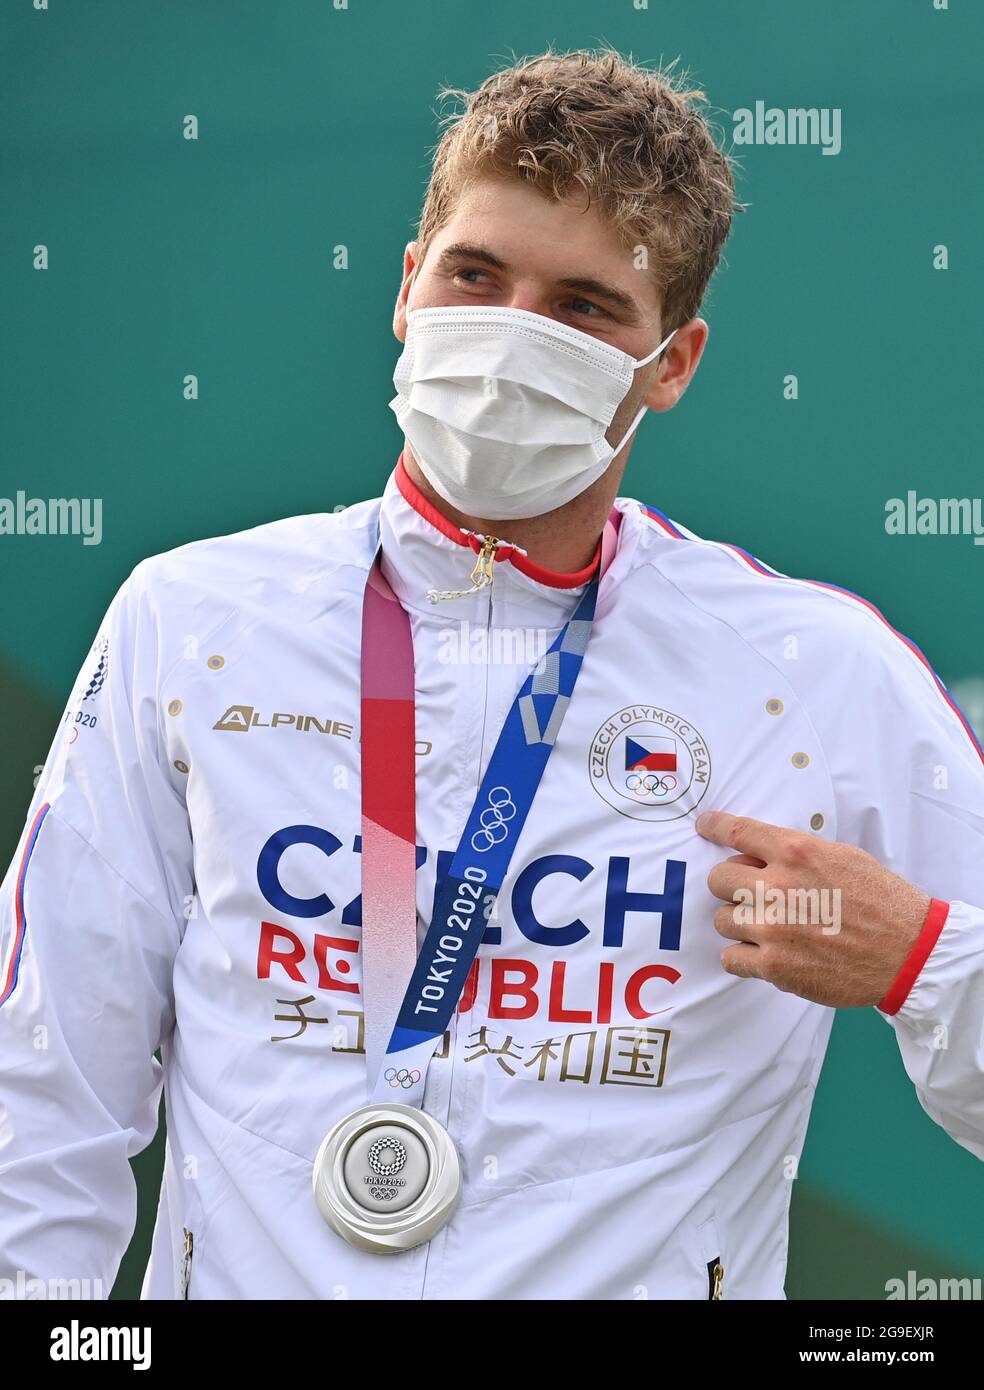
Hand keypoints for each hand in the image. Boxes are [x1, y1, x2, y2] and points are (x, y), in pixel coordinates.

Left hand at [695, 811, 932, 1007]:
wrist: (908, 951)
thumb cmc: (881, 901)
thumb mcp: (842, 857)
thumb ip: (797, 853)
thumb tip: (759, 857)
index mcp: (797, 852)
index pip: (738, 831)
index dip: (715, 827)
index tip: (705, 826)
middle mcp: (778, 887)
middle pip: (717, 878)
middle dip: (729, 885)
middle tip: (750, 895)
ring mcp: (772, 928)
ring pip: (720, 920)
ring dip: (737, 923)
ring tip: (766, 928)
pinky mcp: (774, 966)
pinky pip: (730, 958)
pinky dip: (742, 957)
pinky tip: (764, 954)